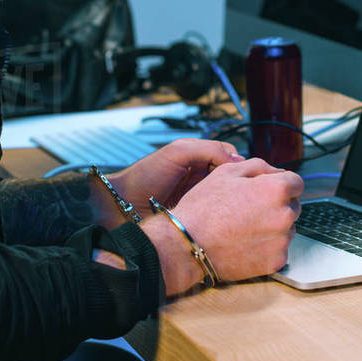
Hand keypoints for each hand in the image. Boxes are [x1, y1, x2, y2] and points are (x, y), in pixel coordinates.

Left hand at [110, 138, 241, 217]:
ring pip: (223, 190)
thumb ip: (208, 149)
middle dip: (234, 178)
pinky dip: (218, 208)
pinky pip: (213, 207)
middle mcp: (198, 173)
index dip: (235, 160)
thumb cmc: (145, 175)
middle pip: (228, 172)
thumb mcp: (178, 152)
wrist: (123, 204)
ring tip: (228, 200)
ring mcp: (196, 192)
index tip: (237, 171)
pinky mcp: (193, 210)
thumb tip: (236, 159)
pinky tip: (218, 211)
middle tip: (235, 187)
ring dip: (227, 194)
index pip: (227, 153)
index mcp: (195, 154)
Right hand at [146, 158, 302, 292]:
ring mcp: (281, 240)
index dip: (281, 183)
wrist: (188, 243)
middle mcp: (285, 215)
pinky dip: (268, 246)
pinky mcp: (276, 262)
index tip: (267, 190)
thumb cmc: (204, 207)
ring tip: (245, 227)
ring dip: (274, 226)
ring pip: (288, 228)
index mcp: (276, 189)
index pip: (297, 182)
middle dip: (278, 205)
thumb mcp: (227, 172)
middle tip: (250, 209)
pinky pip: (279, 249)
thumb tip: (278, 172)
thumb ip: (259, 166)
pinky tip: (246, 242)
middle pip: (294, 206)